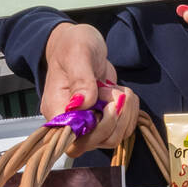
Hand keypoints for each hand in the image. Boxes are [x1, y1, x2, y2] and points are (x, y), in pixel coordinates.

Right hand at [41, 22, 139, 154]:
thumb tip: (84, 103)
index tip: (106, 103)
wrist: (82, 43)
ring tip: (119, 91)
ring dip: (125, 114)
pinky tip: (124, 94)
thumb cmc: (72, 45)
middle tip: (116, 93)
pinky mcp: (103, 118)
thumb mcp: (78, 54)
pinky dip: (130, 112)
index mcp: (57, 108)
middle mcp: (70, 121)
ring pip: (112, 137)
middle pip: (95, 142)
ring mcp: (88, 122)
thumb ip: (81, 79)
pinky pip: (122, 128)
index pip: (73, 138)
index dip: (95, 129)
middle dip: (114, 118)